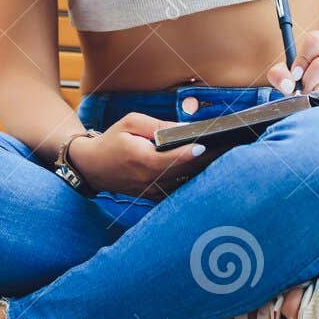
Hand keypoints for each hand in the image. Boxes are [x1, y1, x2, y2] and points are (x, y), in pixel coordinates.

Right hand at [68, 112, 211, 200]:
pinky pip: (177, 187)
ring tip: (222, 155)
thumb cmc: (112, 140)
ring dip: (202, 170)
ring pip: (183, 182)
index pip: (172, 159)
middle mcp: (149, 179)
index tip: (206, 146)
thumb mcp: (131, 123)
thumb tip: (183, 129)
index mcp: (142, 160)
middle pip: (183, 171)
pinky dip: (191, 178)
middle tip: (226, 148)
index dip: (190, 153)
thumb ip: (157, 126)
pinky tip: (206, 167)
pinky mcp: (154, 196)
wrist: (92, 166)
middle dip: (205, 160)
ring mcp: (152, 191)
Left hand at [266, 28, 318, 96]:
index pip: (314, 41)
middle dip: (306, 82)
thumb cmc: (311, 74)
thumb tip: (286, 85)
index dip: (300, 59)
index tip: (296, 73)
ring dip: (314, 95)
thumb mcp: (294, 68)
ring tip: (313, 96)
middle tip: (303, 89)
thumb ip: (280, 73)